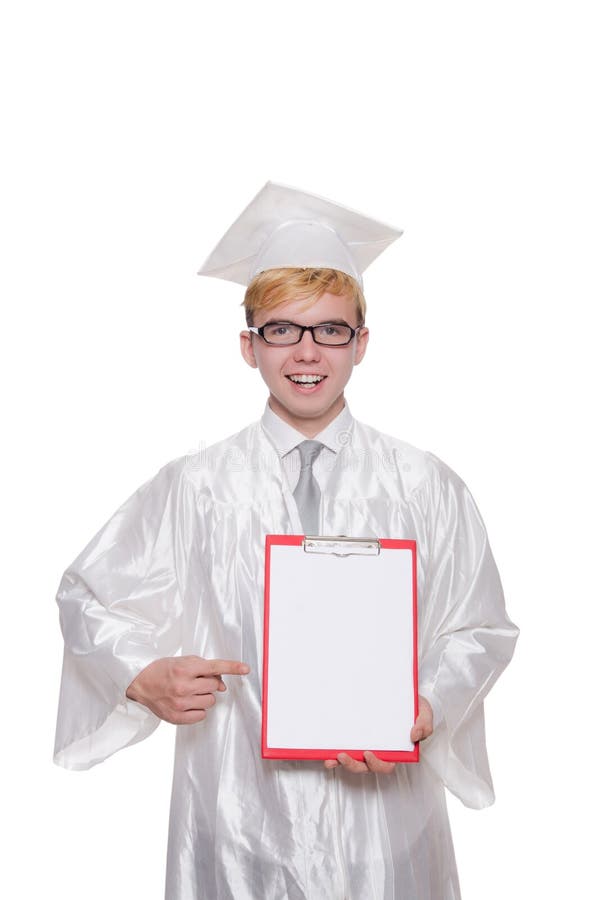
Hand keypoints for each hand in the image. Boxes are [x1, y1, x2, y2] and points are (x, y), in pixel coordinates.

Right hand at [125, 655, 249, 724]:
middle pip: (214, 686)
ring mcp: (180, 703)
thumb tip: (222, 684)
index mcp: (184, 668)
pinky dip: (198, 710)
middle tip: (197, 681)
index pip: (214, 667)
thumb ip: (204, 669)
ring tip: (190, 692)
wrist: (140, 683)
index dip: (232, 667)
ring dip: (204, 697)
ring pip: (210, 702)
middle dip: (210, 683)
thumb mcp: (183, 661)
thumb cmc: (163, 670)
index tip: (246, 669)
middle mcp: (183, 686)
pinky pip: (201, 716)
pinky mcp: (176, 717)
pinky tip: (187, 703)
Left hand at [322, 696, 433, 773]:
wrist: (404, 694)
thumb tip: (415, 736)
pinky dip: (335, 754)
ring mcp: (367, 744)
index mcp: (396, 750)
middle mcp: (380, 751)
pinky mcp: (357, 736)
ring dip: (342, 762)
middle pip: (365, 766)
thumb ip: (424, 725)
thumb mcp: (424, 712)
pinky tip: (326, 752)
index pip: (386, 765)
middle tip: (342, 755)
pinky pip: (346, 748)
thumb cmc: (414, 707)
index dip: (376, 764)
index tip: (368, 753)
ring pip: (354, 761)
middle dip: (353, 765)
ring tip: (332, 757)